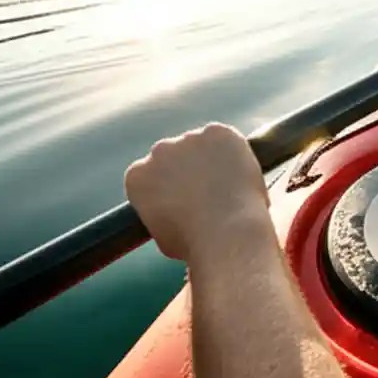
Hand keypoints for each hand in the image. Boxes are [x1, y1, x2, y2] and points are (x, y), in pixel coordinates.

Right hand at [125, 123, 269, 261]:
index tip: (183, 196)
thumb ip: (163, 212)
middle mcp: (157, 152)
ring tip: (229, 185)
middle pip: (173, 154)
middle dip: (188, 168)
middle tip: (210, 189)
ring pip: (201, 144)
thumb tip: (174, 212)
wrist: (225, 232)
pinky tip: (239, 170)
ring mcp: (188, 139)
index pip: (149, 173)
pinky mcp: (216, 132)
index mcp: (137, 176)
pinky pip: (225, 137)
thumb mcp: (164, 235)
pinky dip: (233, 150)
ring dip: (211, 158)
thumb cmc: (196, 244)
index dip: (168, 185)